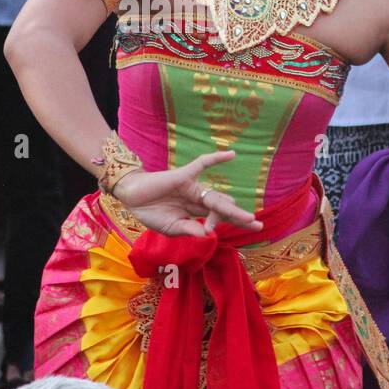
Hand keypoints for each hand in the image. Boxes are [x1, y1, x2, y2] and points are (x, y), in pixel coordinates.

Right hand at [112, 151, 262, 236]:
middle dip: (239, 217)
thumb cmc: (150, 212)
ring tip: (247, 216)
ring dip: (229, 208)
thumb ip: (188, 230)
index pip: (217, 218)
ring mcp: (191, 186)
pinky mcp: (183, 175)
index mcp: (194, 211)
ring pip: (215, 196)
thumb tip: (208, 234)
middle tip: (258, 224)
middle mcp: (196, 198)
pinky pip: (202, 164)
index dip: (226, 225)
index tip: (225, 233)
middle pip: (222, 208)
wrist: (131, 196)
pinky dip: (216, 159)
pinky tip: (231, 154)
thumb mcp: (171, 228)